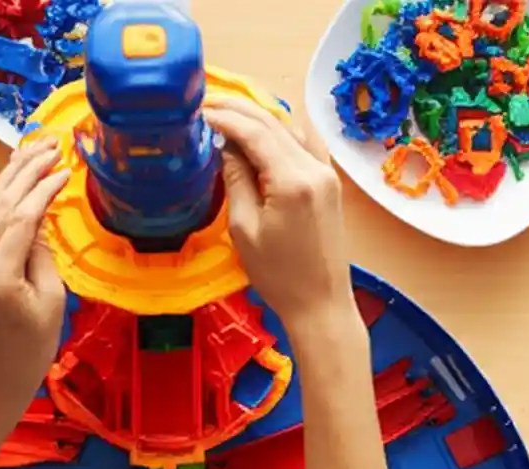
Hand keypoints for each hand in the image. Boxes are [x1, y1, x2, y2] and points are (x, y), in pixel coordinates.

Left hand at [0, 138, 69, 426]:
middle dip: (23, 171)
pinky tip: (11, 186)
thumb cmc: (27, 355)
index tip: (65, 169)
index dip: (43, 190)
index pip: (21, 219)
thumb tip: (40, 221)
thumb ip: (43, 257)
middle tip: (49, 145)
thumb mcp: (51, 305)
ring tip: (31, 153)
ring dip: (7, 180)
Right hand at [204, 97, 359, 340]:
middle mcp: (315, 169)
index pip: (256, 132)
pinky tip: (261, 134)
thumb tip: (226, 147)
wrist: (321, 304)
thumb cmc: (278, 276)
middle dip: (239, 111)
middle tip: (207, 104)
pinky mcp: (329, 184)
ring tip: (227, 115)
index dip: (225, 117)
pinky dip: (280, 133)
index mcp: (293, 180)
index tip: (198, 111)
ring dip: (259, 119)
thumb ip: (236, 180)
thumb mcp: (244, 229)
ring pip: (290, 130)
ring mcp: (326, 174)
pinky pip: (304, 145)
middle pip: (274, 124)